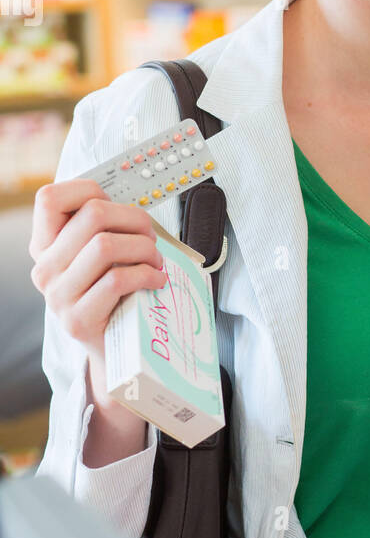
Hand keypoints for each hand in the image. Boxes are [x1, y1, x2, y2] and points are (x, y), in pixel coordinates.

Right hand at [30, 179, 167, 366]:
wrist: (113, 347)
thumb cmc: (113, 292)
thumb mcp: (99, 256)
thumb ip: (103, 228)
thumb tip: (133, 201)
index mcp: (44, 245)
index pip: (49, 198)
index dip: (88, 190)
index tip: (116, 205)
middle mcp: (45, 268)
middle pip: (92, 215)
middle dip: (134, 218)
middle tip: (150, 235)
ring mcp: (57, 296)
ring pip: (106, 245)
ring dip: (143, 247)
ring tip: (155, 260)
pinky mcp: (78, 319)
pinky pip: (117, 280)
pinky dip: (147, 274)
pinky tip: (157, 280)